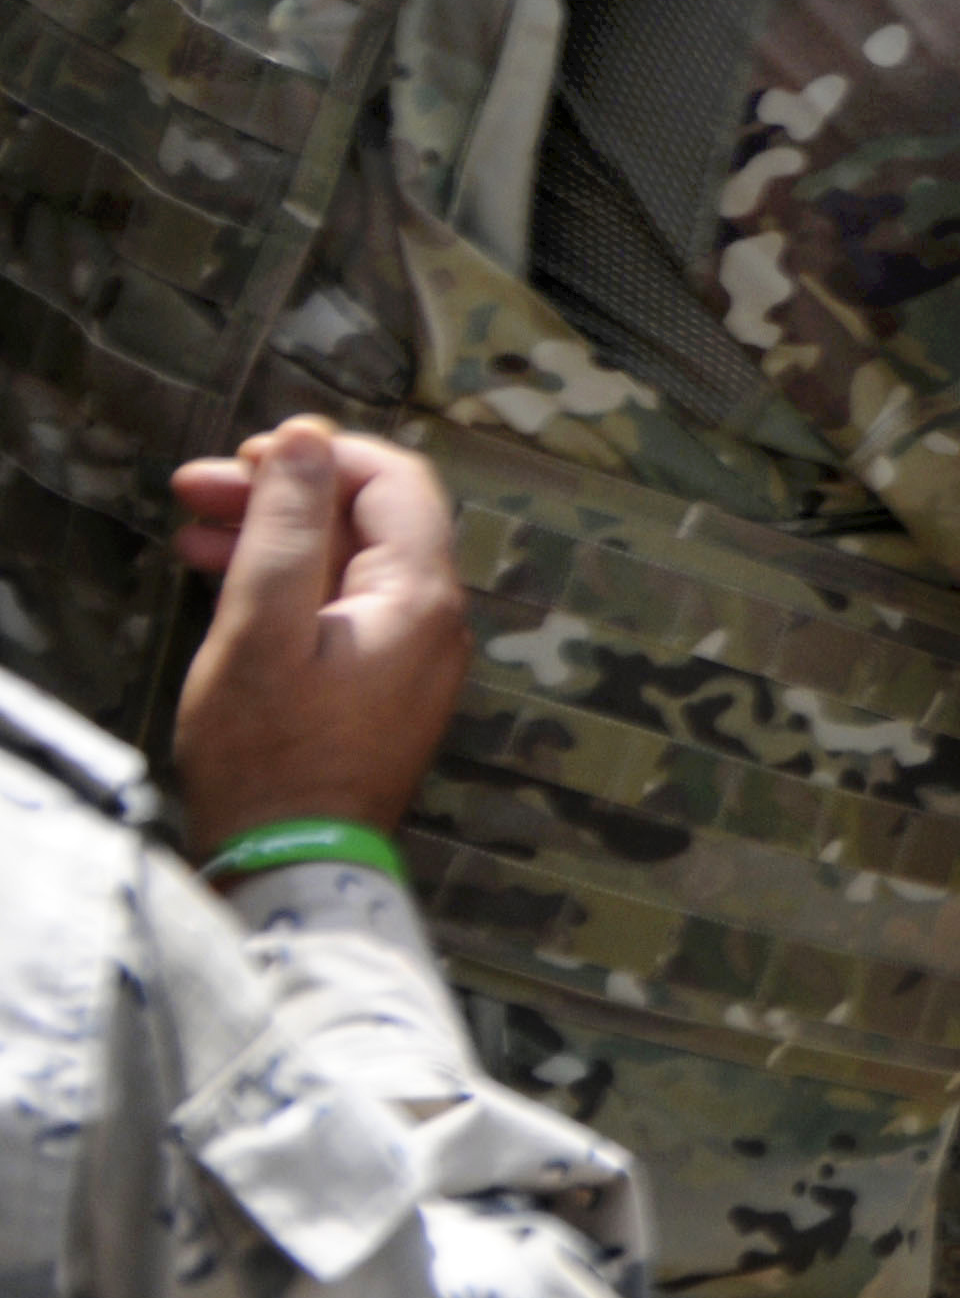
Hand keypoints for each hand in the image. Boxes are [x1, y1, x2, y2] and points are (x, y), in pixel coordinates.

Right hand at [168, 418, 467, 854]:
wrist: (291, 858)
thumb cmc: (271, 753)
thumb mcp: (264, 626)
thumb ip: (289, 528)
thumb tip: (309, 439)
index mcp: (420, 597)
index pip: (395, 480)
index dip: (321, 456)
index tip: (246, 460)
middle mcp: (431, 618)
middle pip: (367, 516)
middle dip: (283, 492)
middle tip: (195, 488)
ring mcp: (408, 651)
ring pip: (345, 558)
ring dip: (273, 532)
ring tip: (190, 530)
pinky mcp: (377, 678)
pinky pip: (338, 602)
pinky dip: (285, 579)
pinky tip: (221, 573)